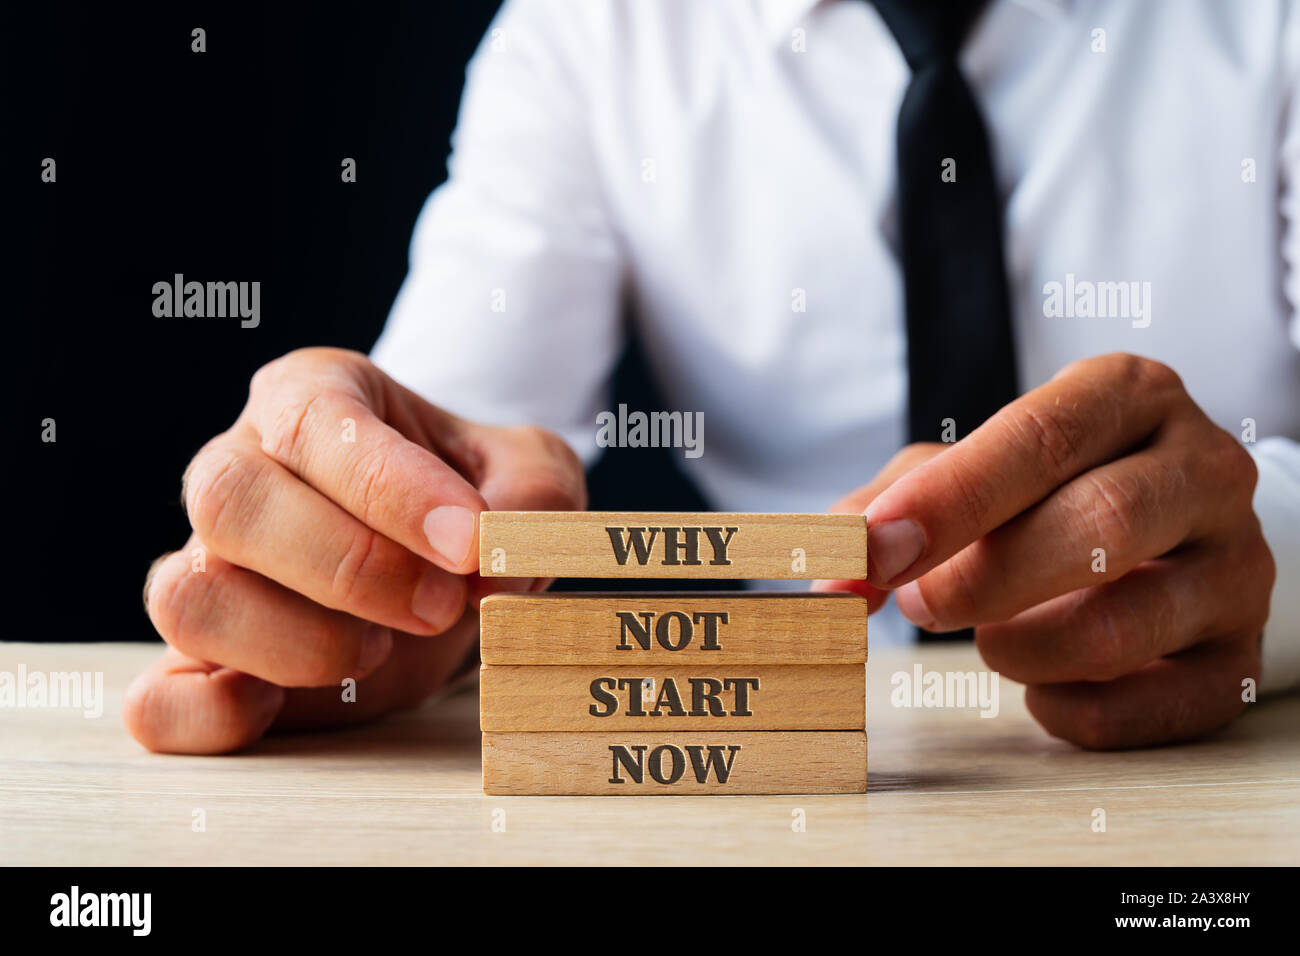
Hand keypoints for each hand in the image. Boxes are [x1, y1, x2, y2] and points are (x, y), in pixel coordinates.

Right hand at [126, 348, 585, 753]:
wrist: (437, 557)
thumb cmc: (470, 499)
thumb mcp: (527, 473)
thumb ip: (533, 495)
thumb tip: (496, 559)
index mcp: (311, 399)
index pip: (317, 426)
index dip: (391, 488)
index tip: (467, 541)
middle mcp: (238, 471)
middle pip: (230, 501)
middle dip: (348, 566)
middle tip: (440, 605)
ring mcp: (204, 568)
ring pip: (189, 597)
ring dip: (294, 641)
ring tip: (378, 650)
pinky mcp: (198, 663)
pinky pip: (157, 699)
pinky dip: (210, 716)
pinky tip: (283, 705)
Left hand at [821, 353, 1272, 748]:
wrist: (1162, 535)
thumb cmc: (1042, 492)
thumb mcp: (961, 471)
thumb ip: (886, 511)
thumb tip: (829, 581)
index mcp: (1129, 396)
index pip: (1041, 439)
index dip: (952, 499)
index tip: (877, 549)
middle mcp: (1204, 469)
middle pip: (1102, 521)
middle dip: (987, 577)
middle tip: (918, 606)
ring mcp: (1236, 564)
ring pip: (1130, 621)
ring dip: (1027, 647)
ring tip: (989, 640)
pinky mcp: (1240, 655)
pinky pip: (1158, 705)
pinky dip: (1075, 710)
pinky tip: (1042, 688)